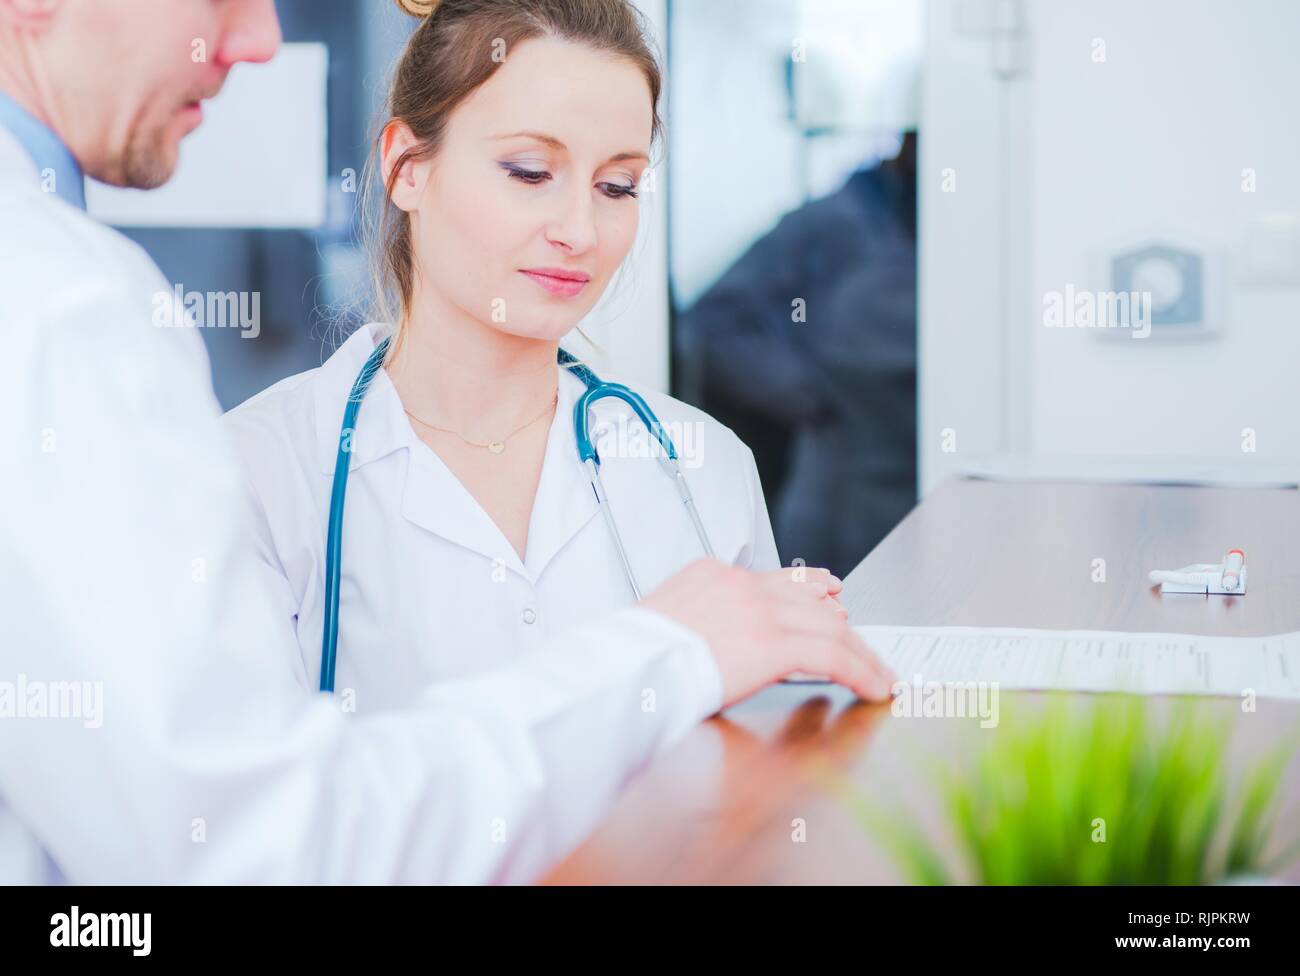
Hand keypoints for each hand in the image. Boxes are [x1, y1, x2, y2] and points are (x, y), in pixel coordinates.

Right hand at [640, 559, 895, 706]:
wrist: (625, 668)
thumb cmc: (631, 657)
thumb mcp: (665, 619)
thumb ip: (699, 617)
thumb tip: (719, 639)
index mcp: (712, 573)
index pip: (776, 579)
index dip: (812, 589)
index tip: (830, 595)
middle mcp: (741, 584)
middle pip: (809, 600)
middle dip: (841, 624)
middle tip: (864, 644)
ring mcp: (759, 611)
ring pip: (830, 626)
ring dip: (861, 653)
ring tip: (879, 674)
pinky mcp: (774, 643)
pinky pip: (833, 655)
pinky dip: (861, 671)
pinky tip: (875, 686)